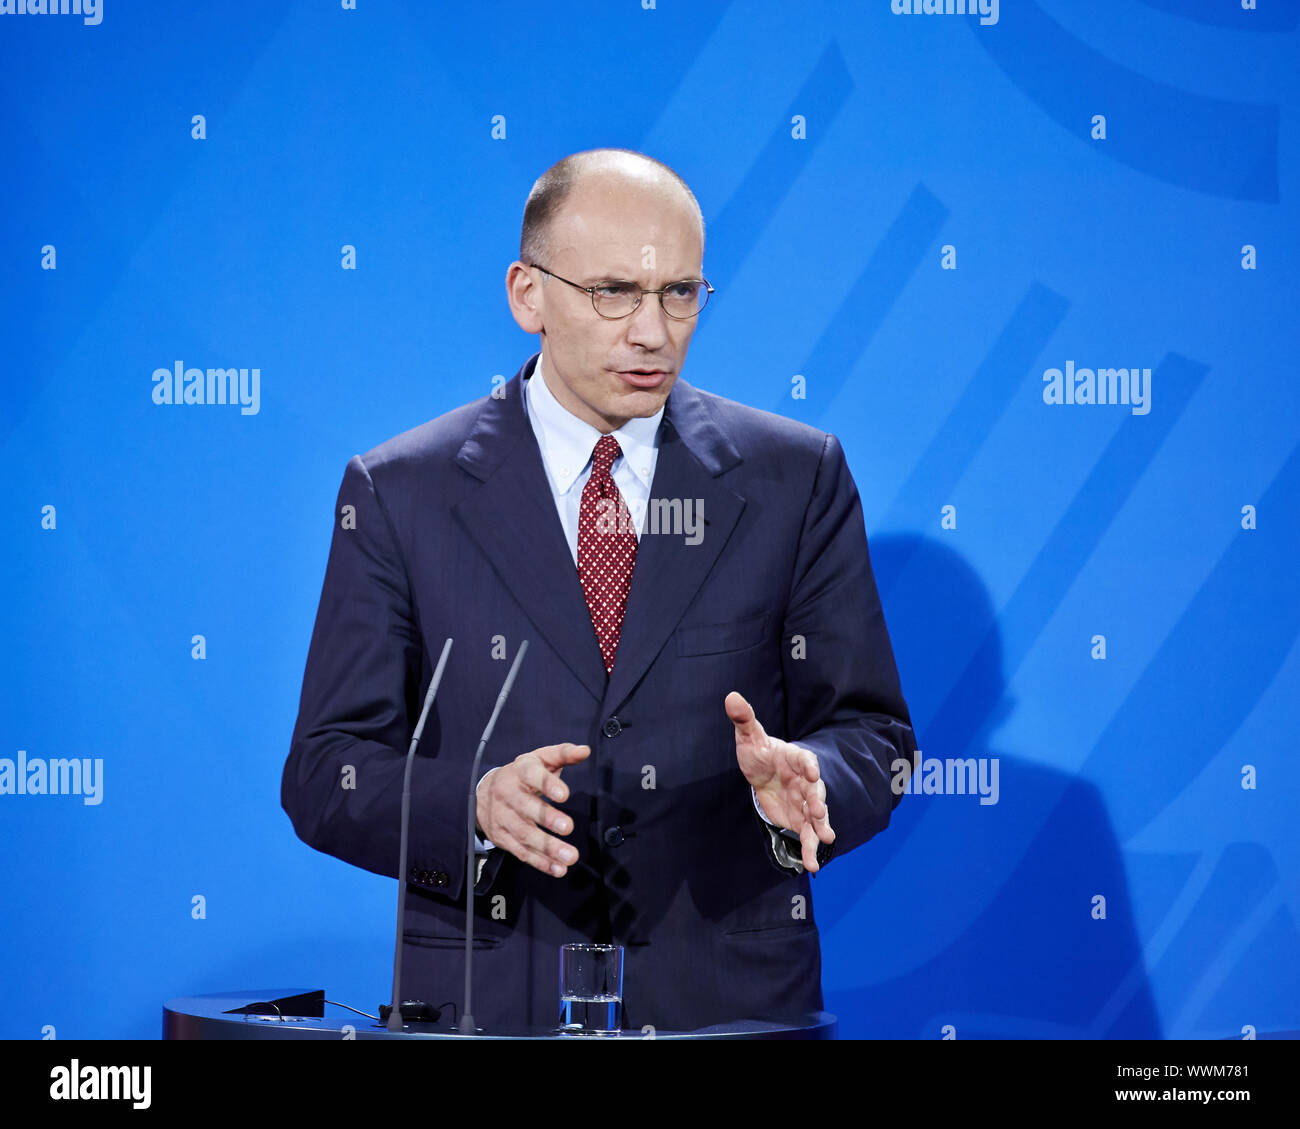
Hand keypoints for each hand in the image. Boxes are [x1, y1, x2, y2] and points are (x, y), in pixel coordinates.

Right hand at [474, 743, 589, 877]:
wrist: (482, 793)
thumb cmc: (522, 775)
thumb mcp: (539, 759)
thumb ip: (563, 754)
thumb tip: (585, 751)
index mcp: (520, 772)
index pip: (532, 775)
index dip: (547, 784)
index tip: (565, 794)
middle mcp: (509, 795)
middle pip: (527, 808)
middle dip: (548, 818)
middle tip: (568, 827)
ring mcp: (504, 818)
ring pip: (525, 834)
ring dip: (548, 847)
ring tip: (571, 856)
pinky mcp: (502, 838)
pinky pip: (521, 852)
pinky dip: (540, 862)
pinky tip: (558, 869)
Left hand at [726, 691, 833, 871]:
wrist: (763, 773)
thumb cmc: (759, 753)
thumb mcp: (749, 737)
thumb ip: (744, 719)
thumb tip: (731, 697)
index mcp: (796, 758)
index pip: (806, 760)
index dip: (809, 766)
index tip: (812, 772)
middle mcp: (806, 781)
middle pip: (816, 791)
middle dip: (818, 801)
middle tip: (818, 811)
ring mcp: (806, 802)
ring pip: (817, 816)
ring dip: (821, 827)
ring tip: (826, 839)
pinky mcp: (801, 820)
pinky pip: (808, 835)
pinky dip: (810, 849)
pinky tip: (812, 865)